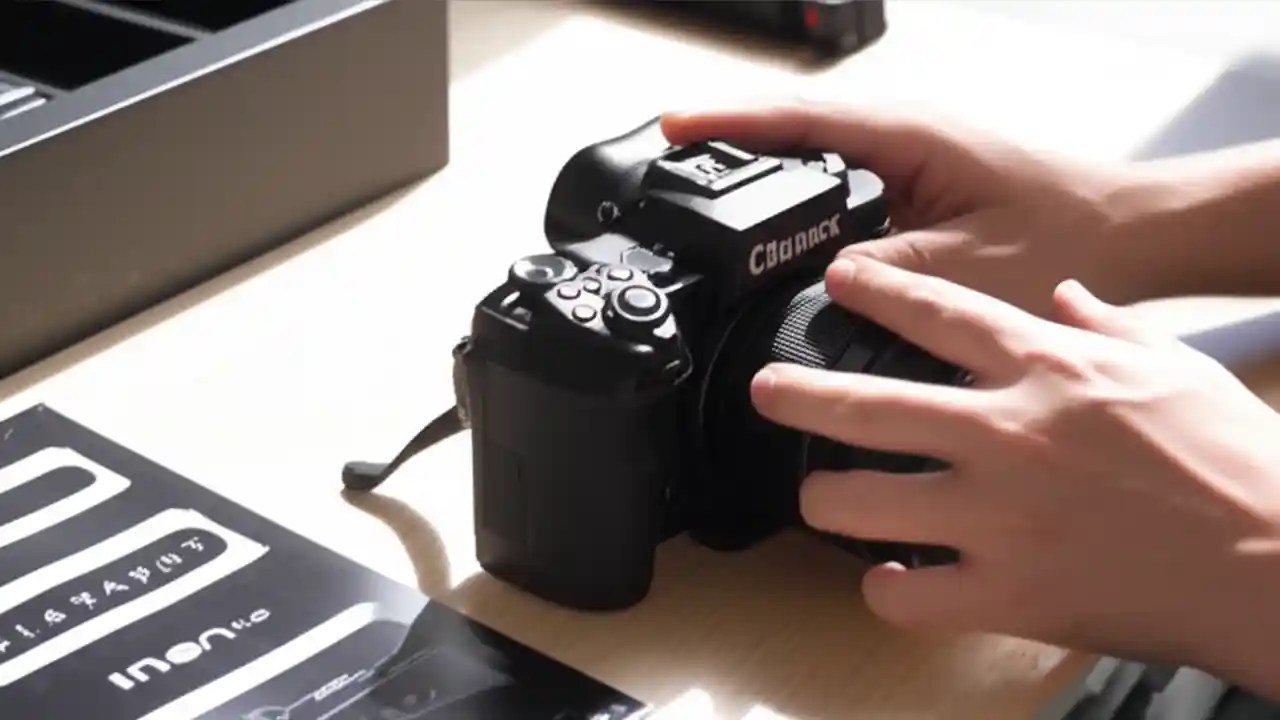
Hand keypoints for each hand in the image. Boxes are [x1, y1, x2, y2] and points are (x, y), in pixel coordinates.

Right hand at [661, 102, 1165, 316]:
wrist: (1129, 233)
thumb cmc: (1071, 238)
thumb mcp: (975, 269)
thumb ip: (894, 273)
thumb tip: (821, 280)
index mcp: (911, 137)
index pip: (802, 121)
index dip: (732, 125)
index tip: (673, 129)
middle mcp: (903, 135)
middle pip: (794, 126)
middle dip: (727, 139)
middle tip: (663, 159)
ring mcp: (906, 156)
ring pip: (814, 151)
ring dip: (758, 165)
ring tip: (697, 187)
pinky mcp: (913, 183)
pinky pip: (838, 179)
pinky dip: (796, 191)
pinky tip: (770, 223)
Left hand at [751, 255, 1279, 697]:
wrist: (1276, 557)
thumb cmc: (1234, 459)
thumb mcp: (1170, 365)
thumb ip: (1104, 324)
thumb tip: (1066, 296)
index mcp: (1048, 370)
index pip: (939, 312)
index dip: (877, 291)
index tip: (835, 280)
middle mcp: (1007, 432)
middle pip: (866, 404)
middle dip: (798, 393)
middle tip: (766, 389)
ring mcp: (998, 515)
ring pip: (861, 500)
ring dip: (823, 499)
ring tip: (815, 498)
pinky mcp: (1007, 593)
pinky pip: (906, 595)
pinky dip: (886, 591)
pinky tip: (883, 583)